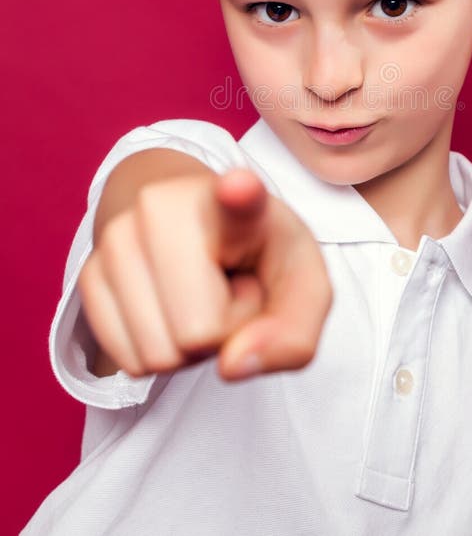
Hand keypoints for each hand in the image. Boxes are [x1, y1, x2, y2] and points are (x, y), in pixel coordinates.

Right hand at [77, 167, 333, 380]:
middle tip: (228, 289)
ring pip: (158, 355)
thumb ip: (294, 334)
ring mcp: (120, 236)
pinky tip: (170, 304)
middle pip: (199, 334)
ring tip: (201, 293)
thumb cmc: (259, 256)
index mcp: (240, 201)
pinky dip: (156, 350)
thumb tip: (231, 365)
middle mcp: (167, 207)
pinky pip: (128, 361)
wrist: (198, 222)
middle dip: (222, 333)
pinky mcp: (88, 271)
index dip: (240, 195)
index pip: (240, 197)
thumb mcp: (301, 287)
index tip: (240, 187)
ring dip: (187, 345)